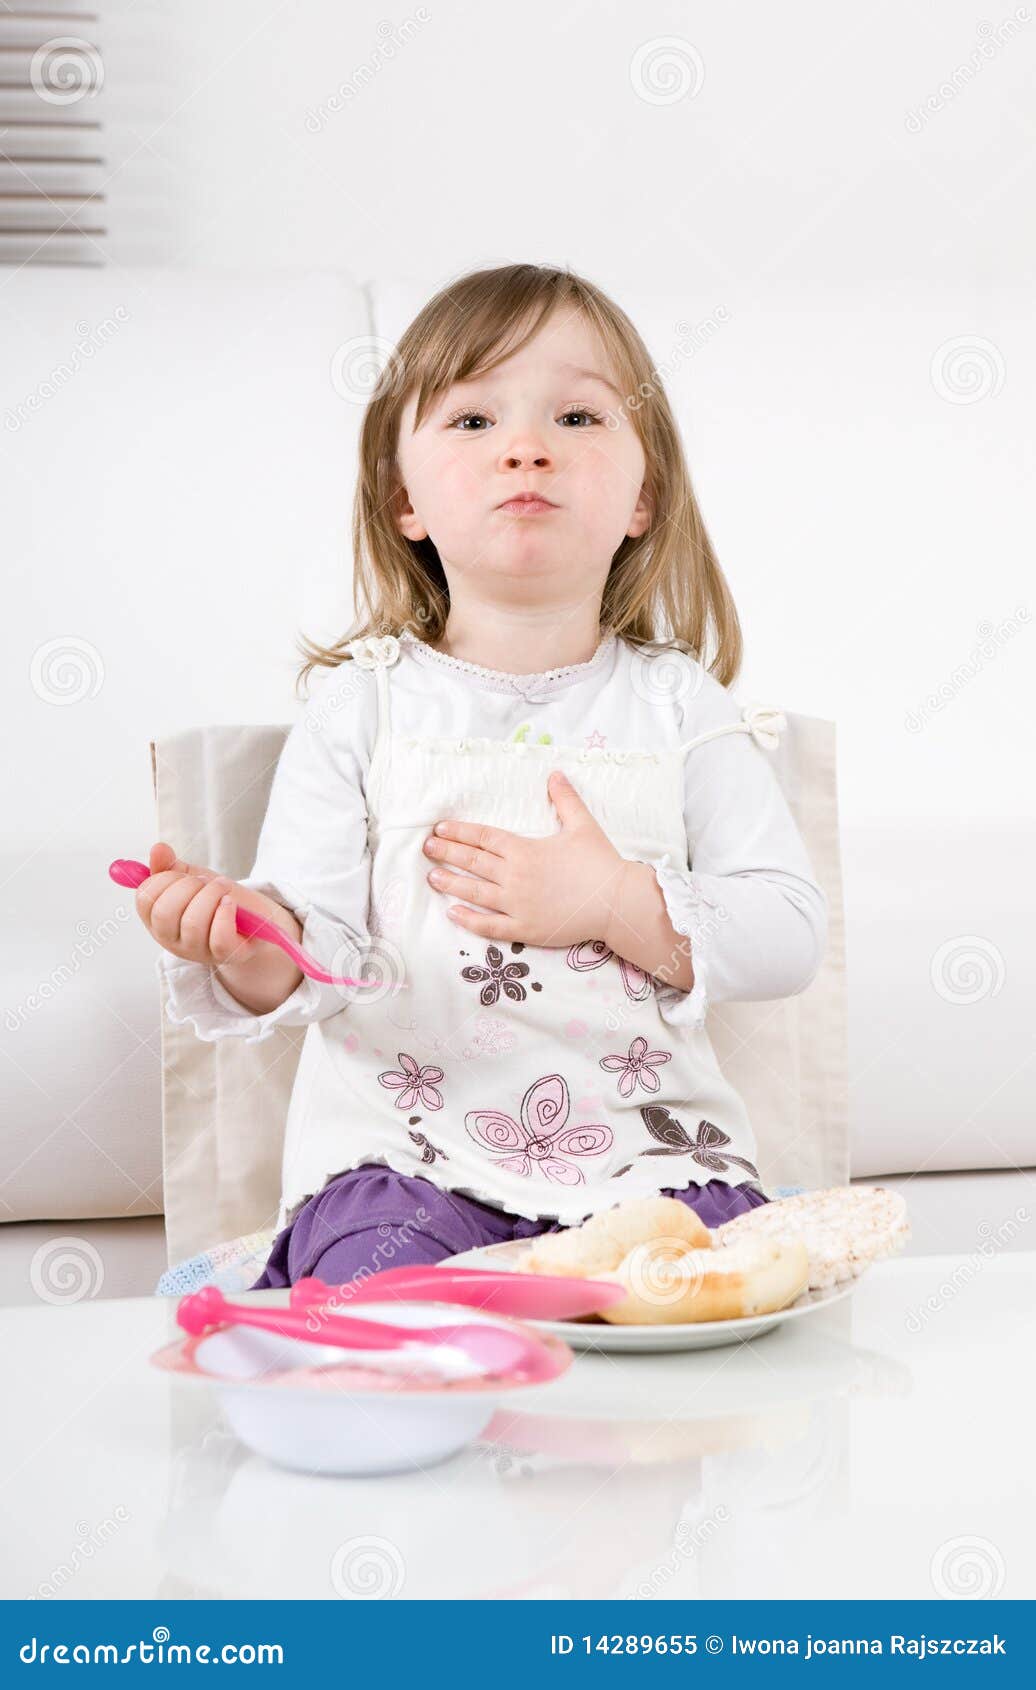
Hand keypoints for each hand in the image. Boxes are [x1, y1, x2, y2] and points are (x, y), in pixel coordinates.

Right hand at [134, 840, 300, 972]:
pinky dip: (225, 914)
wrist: (254, 921)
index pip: (145, 900)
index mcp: (158, 921)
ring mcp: (197, 951)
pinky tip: (230, 904)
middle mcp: (172, 940)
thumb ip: (170, 866)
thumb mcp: (191, 879)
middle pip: (164, 913)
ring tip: (223, 889)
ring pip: (193, 923)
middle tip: (206, 882)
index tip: (184, 875)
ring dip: (211, 895)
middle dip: (188, 886)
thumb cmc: (217, 900)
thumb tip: (158, 848)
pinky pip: (219, 937)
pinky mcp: (225, 954)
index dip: (163, 879)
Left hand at [421, 770, 630, 948]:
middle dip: (447, 853)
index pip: (484, 837)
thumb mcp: (583, 825)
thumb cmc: (600, 863)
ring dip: (451, 883)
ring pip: (474, 892)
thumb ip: (565, 799)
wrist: (616, 901)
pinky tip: (453, 914)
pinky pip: (489, 926)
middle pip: (473, 861)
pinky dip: (469, 920)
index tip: (441, 828)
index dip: (460, 832)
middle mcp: (515, 876)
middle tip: (426, 848)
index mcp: (525, 849)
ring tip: (432, 876)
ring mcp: (516, 904)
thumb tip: (554, 774)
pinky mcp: (524, 928)